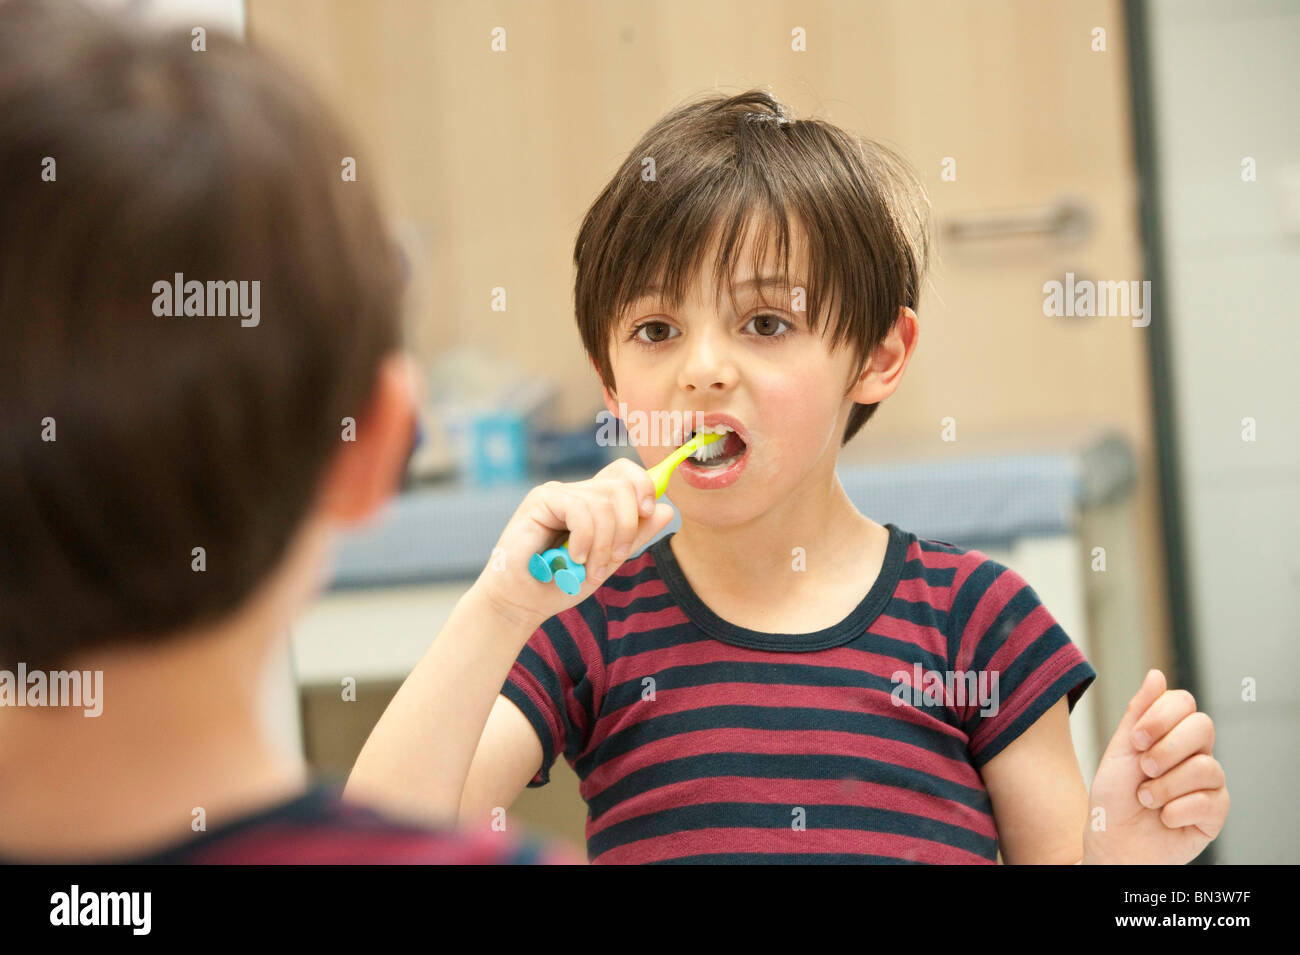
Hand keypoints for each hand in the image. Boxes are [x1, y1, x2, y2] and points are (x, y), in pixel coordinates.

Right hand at [469, 457, 675, 633]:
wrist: (523, 602)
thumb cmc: (560, 583)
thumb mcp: (607, 561)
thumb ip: (635, 537)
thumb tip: (668, 509)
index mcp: (593, 502)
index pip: (625, 473)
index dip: (644, 485)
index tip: (650, 512)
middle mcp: (577, 492)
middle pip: (621, 485)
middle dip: (628, 526)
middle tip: (615, 559)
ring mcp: (558, 493)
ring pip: (604, 503)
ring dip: (604, 545)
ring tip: (589, 569)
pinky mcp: (541, 499)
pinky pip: (581, 509)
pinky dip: (585, 539)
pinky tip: (574, 557)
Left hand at [1083, 668, 1228, 863]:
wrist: (1113, 844)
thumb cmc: (1113, 798)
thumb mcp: (1119, 750)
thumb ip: (1138, 712)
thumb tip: (1156, 674)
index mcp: (1171, 734)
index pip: (1184, 702)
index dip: (1160, 716)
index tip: (1135, 739)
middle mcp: (1194, 754)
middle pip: (1203, 726)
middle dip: (1166, 748)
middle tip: (1143, 768)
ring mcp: (1208, 783)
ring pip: (1206, 766)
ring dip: (1164, 786)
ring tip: (1146, 799)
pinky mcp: (1215, 813)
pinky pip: (1211, 801)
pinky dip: (1176, 810)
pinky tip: (1164, 817)